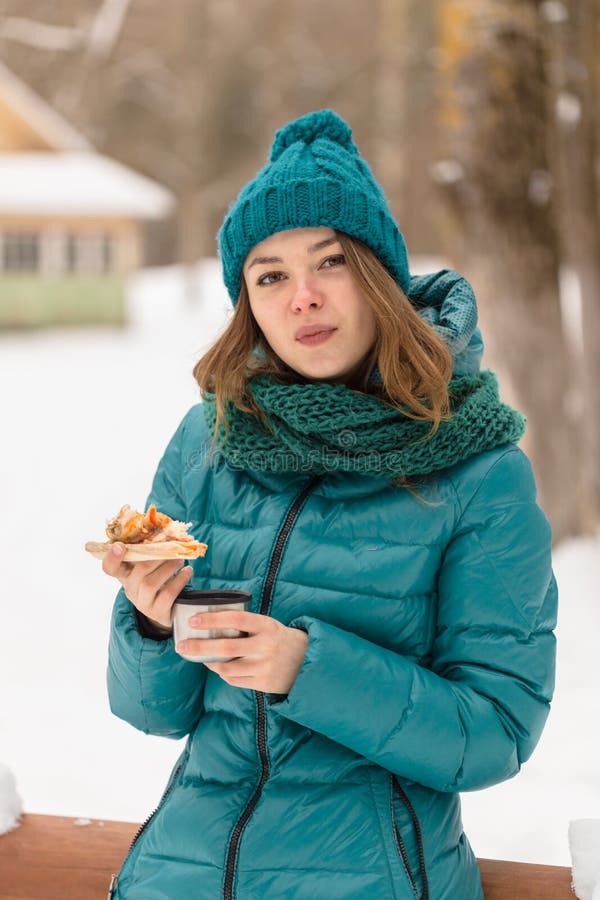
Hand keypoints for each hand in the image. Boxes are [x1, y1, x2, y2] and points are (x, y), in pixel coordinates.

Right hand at [102, 542, 193, 630]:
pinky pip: (167, 594)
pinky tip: (187, 572)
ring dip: (168, 568)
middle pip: (138, 571)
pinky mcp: (157, 611)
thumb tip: (166, 533)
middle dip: (156, 558)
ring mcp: (142, 602)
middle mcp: (130, 589)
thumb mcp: (148, 567)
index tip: (119, 545)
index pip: (110, 568)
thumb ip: (149, 553)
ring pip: (150, 584)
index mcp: (124, 575)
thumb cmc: (155, 580)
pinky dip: (179, 581)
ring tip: (180, 560)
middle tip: (172, 549)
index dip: (112, 557)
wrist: (164, 609)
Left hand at [178, 611, 308, 694]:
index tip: (193, 620)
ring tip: (198, 656)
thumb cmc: (279, 638)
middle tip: (181, 645)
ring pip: (226, 667)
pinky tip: (217, 667)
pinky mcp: (263, 684)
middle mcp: (265, 647)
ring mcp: (264, 667)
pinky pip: (234, 679)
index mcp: (267, 626)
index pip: (236, 620)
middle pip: (226, 647)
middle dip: (200, 647)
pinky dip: (222, 673)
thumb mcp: (268, 625)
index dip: (213, 619)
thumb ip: (245, 625)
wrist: (307, 662)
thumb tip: (209, 623)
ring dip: (209, 662)